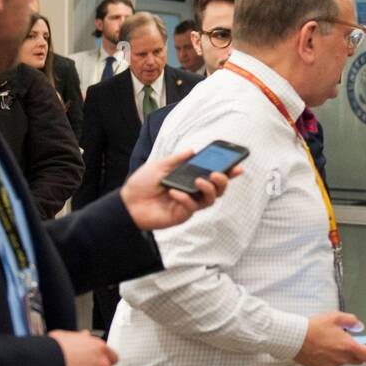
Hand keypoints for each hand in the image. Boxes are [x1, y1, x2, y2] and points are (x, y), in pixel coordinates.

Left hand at [119, 149, 242, 230]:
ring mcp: (189, 204)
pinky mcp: (182, 214)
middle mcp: (193, 191)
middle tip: (217, 174)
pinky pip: (191, 207)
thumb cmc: (142, 184)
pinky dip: (185, 198)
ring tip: (201, 181)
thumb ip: (177, 159)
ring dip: (209, 189)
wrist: (128, 202)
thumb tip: (193, 150)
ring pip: (210, 199)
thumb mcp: (160, 166)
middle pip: (217, 189)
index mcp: (189, 178)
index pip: (212, 174)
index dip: (227, 171)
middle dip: (223, 181)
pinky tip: (174, 192)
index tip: (237, 165)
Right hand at [294, 312, 365, 365]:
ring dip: (343, 355)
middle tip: (351, 343)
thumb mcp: (335, 317)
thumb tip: (359, 325)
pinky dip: (331, 358)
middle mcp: (342, 358)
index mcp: (348, 346)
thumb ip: (351, 320)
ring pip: (344, 362)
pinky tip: (324, 349)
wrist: (295, 339)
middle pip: (358, 360)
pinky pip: (332, 365)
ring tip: (333, 343)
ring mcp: (332, 365)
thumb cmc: (314, 328)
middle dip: (358, 353)